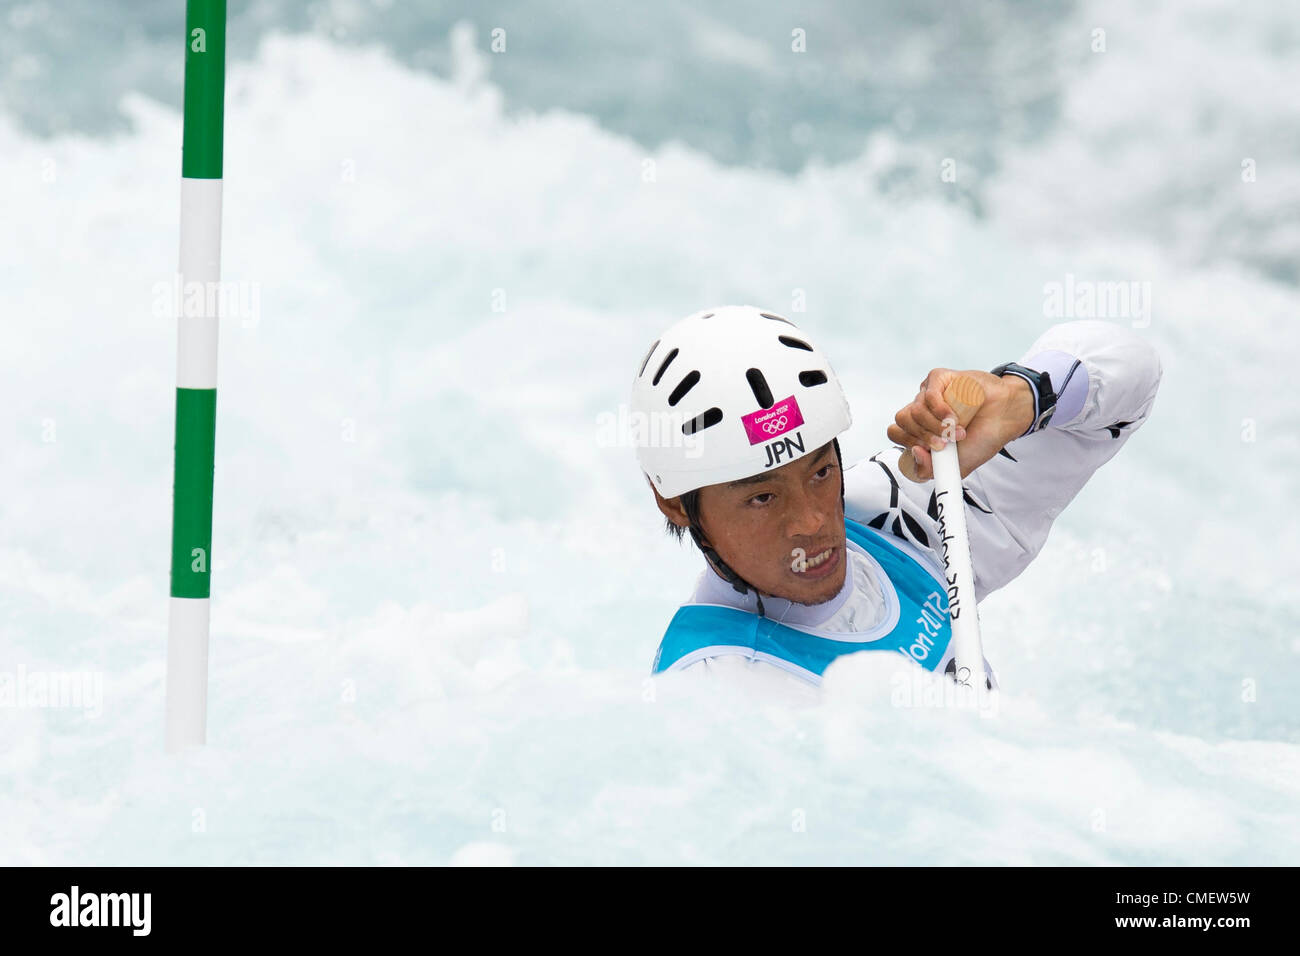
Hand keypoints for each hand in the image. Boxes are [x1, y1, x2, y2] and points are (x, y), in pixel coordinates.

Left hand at [887, 368, 1033, 480]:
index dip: (907, 443)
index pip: (895, 432)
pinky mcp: (940, 379)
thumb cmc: (982, 437)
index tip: (928, 451)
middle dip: (924, 437)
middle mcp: (922, 409)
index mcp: (919, 428)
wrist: (1007, 417)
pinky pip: (929, 394)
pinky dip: (940, 411)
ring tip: (959, 433)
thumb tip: (914, 454)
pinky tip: (954, 419)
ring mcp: (930, 393)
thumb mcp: (956, 464)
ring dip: (937, 427)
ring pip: (915, 410)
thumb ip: (932, 470)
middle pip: (902, 421)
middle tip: (946, 445)